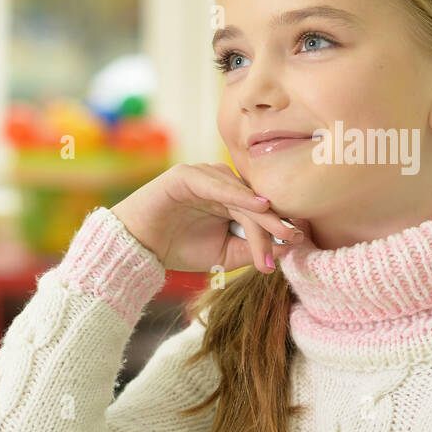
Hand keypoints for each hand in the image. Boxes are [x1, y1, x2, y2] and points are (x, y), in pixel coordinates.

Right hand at [109, 162, 304, 274]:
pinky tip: (259, 206)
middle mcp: (218, 183)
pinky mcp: (186, 175)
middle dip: (275, 221)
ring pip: (239, 194)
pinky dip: (238, 195)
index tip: (295, 247)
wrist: (136, 249)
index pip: (258, 211)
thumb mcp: (222, 255)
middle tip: (294, 238)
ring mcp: (202, 176)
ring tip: (280, 231)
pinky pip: (217, 184)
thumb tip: (286, 248)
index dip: (276, 228)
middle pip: (254, 200)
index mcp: (227, 198)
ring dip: (261, 214)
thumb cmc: (176, 249)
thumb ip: (250, 249)